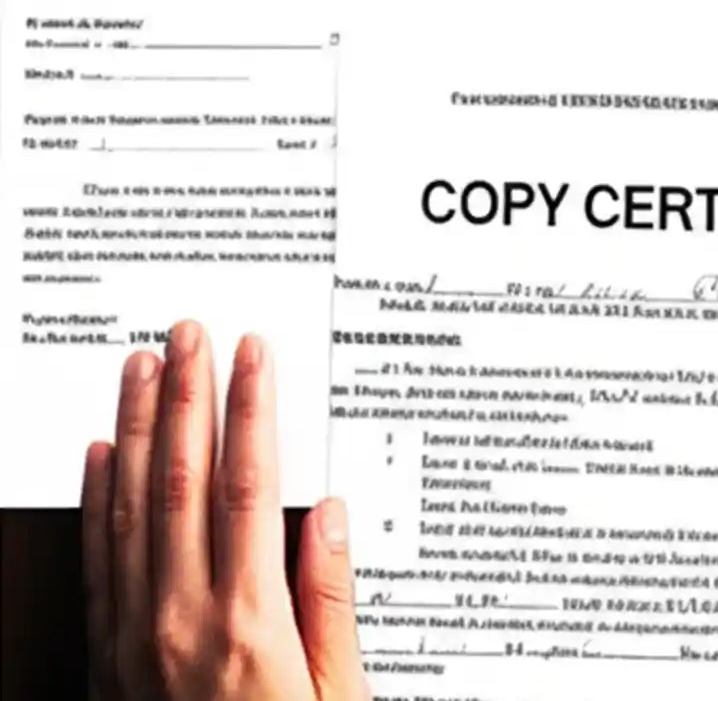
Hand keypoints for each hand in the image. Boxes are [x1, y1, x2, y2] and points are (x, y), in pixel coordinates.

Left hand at [80, 320, 370, 699]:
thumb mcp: (341, 698)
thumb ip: (332, 603)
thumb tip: (330, 515)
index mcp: (249, 623)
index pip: (249, 488)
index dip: (252, 412)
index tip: (255, 357)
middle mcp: (180, 617)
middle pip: (183, 481)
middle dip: (187, 397)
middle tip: (189, 334)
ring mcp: (134, 635)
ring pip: (130, 506)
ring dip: (135, 428)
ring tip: (142, 367)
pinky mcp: (107, 653)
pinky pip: (96, 559)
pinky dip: (95, 497)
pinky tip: (100, 453)